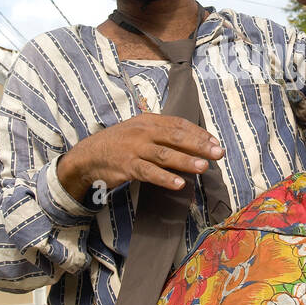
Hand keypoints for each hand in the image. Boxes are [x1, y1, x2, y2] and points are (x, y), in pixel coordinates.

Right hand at [56, 114, 223, 201]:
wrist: (88, 156)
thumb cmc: (118, 145)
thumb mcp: (139, 132)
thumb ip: (161, 135)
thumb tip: (191, 145)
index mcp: (148, 121)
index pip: (178, 124)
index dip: (198, 133)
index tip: (215, 142)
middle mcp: (142, 131)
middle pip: (175, 137)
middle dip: (199, 145)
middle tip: (217, 153)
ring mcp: (134, 148)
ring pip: (164, 155)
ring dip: (186, 161)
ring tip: (203, 167)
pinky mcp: (127, 166)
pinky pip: (149, 172)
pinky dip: (165, 178)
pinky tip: (179, 184)